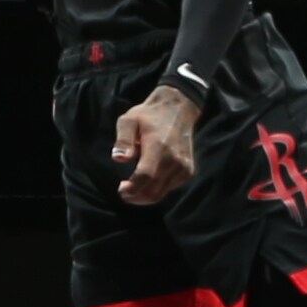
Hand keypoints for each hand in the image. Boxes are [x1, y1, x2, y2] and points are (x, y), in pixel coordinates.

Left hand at [112, 88, 202, 206]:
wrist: (178, 109)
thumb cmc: (149, 116)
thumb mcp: (129, 120)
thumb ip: (123, 140)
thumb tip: (118, 158)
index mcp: (159, 147)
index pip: (145, 177)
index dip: (131, 189)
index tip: (121, 189)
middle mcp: (174, 160)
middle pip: (153, 192)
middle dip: (135, 197)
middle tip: (124, 191)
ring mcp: (183, 167)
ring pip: (160, 194)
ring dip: (144, 195)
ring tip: (133, 184)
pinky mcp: (188, 171)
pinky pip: (169, 189)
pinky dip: (156, 189)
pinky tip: (149, 178)